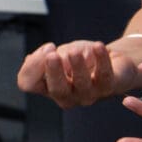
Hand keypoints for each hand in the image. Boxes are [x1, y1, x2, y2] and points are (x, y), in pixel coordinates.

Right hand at [17, 40, 138, 108]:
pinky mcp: (109, 87)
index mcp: (48, 87)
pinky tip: (97, 46)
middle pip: (55, 89)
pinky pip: (104, 75)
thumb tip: (47, 57)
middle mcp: (67, 96)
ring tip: (75, 52)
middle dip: (53, 72)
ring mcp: (89, 95)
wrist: (113, 60)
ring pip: (81, 84)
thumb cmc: (82, 58)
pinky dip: (100, 59)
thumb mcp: (59, 53)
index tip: (49, 47)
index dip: (32, 66)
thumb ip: (48, 57)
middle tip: (52, 54)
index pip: (29, 83)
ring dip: (77, 66)